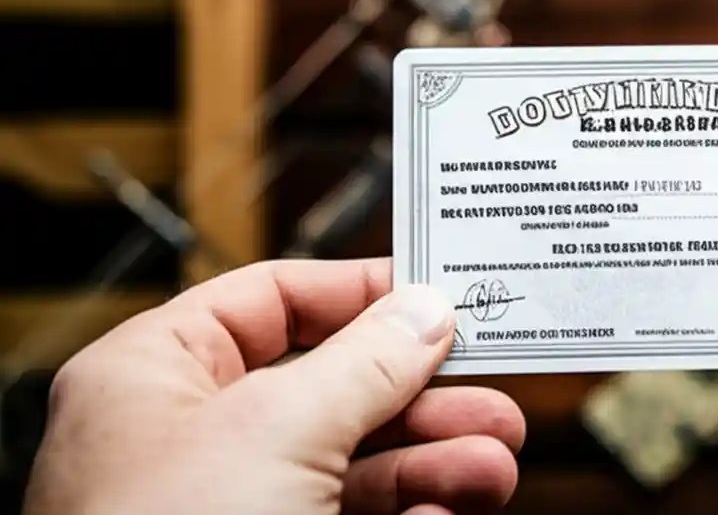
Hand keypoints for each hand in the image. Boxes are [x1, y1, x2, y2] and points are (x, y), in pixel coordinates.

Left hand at [22, 258, 523, 514]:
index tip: (436, 296)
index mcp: (156, 378)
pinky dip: (412, 511)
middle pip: (335, 385)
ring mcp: (233, 506)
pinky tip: (446, 510)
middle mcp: (193, 440)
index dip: (359, 293)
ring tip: (492, 463)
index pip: (270, 301)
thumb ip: (364, 361)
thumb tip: (421, 313)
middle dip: (424, 395)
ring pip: (356, 462)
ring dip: (436, 459)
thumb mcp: (277, 430)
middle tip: (487, 392)